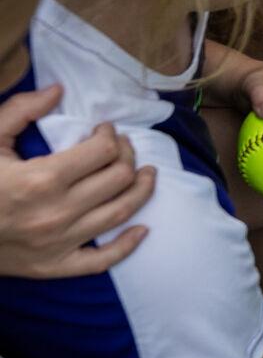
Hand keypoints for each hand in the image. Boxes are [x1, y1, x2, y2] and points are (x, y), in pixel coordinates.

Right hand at [0, 86, 155, 278]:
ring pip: (121, 213)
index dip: (110, 135)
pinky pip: (102, 261)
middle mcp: (56, 213)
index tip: (104, 130)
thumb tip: (57, 90)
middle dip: (127, 156)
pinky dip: (128, 245)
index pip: (103, 151)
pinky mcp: (53, 267)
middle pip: (118, 178)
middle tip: (123, 147)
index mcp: (40, 179)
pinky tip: (142, 229)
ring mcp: (58, 243)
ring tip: (147, 174)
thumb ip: (21, 111)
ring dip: (141, 190)